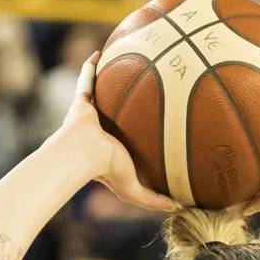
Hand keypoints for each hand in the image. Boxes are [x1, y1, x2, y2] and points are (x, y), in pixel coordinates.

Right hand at [54, 55, 174, 212]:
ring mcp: (90, 115)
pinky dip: (89, 66)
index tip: (145, 125)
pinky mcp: (81, 102)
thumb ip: (154, 199)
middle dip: (121, 105)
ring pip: (101, 96)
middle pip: (113, 113)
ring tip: (121, 65)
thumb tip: (179, 207)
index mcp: (110, 147)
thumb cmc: (106, 171)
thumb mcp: (134, 190)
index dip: (131, 133)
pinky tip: (100, 52)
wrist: (82, 155)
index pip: (123, 138)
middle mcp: (100, 129)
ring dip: (108, 82)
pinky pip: (86, 80)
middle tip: (137, 94)